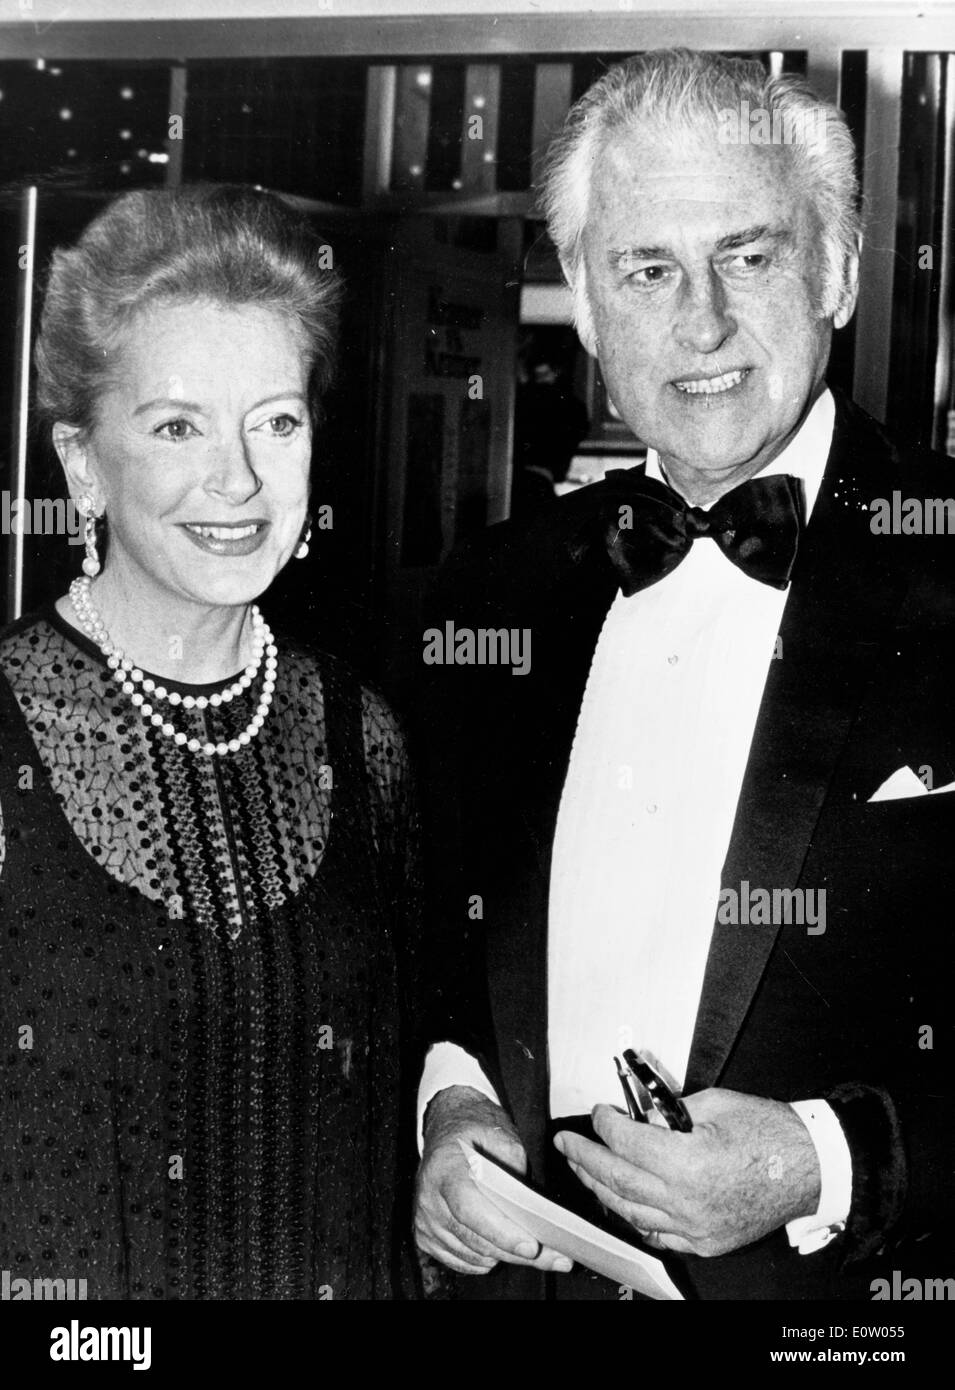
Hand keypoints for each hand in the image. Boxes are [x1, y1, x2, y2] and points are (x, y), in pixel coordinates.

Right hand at [414, 1085, 573, 1275]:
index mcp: (444, 1169)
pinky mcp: (427, 1238)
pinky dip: (486, 1260)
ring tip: (538, 1254)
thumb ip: (514, 1165)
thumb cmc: (475, 1131)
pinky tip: (504, 1249)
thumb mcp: (498, 1133)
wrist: (446, 1128)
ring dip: (506, 1257)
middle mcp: (429, 1200)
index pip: (470, 1209)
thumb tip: (530, 1206)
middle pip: (475, 1240)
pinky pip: (463, 1262)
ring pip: (473, 1256)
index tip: (531, 1246)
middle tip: (556, 1258)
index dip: (500, 1232)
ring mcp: (425, 1222)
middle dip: (516, 1252)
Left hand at [555, 1088, 820, 1256]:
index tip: (597, 1112)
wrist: (812, 1167)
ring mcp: (695, 1227)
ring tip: (583, 1168)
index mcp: (687, 1162)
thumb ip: (669, 1112)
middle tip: (565, 1143)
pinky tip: (619, 1200)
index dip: (604, 1124)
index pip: (626, 1142)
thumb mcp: (714, 1103)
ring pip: (631, 1211)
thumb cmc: (770, 1132)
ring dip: (601, 1188)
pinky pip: (657, 1233)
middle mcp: (686, 1200)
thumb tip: (638, 1115)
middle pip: (618, 1179)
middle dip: (586, 1158)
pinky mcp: (706, 1242)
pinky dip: (634, 1216)